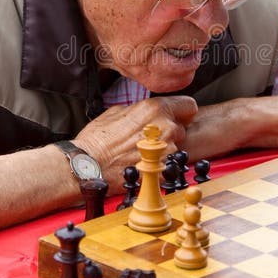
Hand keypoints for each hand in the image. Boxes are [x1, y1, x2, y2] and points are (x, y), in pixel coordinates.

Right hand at [72, 96, 197, 192]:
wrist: (88, 166)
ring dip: (164, 151)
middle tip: (149, 140)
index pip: (189, 106)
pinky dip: (159, 168)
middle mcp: (166, 127)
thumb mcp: (116, 111)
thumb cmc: (97, 139)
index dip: (182, 113)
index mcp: (155, 109)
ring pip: (176, 149)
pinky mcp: (163, 171)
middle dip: (170, 134)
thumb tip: (146, 110)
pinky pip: (169, 167)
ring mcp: (167, 151)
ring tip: (141, 154)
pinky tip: (142, 166)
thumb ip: (139, 108)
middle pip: (182, 129)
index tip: (176, 118)